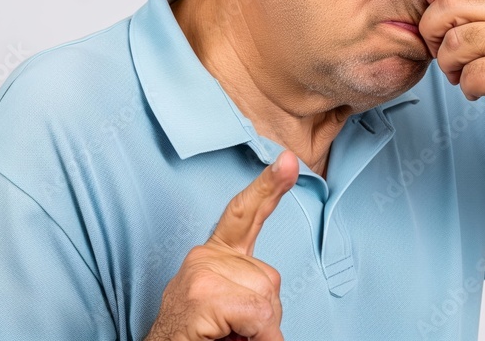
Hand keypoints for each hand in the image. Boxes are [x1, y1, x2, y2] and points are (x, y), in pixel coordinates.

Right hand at [144, 151, 299, 340]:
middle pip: (269, 277)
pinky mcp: (203, 294)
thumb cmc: (197, 335)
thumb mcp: (229, 307)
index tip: (287, 161)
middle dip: (264, 313)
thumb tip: (272, 308)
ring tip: (224, 335)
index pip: (243, 214)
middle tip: (232, 331)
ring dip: (258, 329)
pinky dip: (255, 334)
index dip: (268, 187)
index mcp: (213, 256)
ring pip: (267, 298)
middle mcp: (204, 256)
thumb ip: (253, 293)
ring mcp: (201, 272)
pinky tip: (227, 337)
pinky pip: (258, 314)